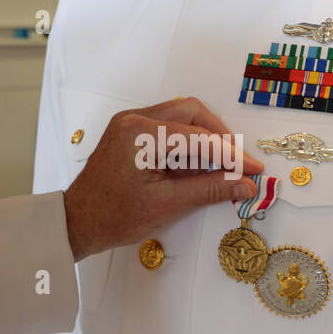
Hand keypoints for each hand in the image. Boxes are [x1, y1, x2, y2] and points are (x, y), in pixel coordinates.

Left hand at [62, 97, 262, 261]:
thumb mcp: (167, 205)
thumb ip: (209, 190)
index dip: (231, 154)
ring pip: (180, 115)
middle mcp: (134, 119)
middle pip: (191, 112)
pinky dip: (187, 141)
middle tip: (240, 163)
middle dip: (220, 136)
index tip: (254, 170)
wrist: (77, 221)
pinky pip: (167, 126)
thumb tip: (245, 184)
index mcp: (140, 133)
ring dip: (205, 137)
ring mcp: (129, 123)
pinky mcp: (129, 132)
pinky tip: (200, 165)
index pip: (198, 137)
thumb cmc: (115, 216)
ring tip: (224, 166)